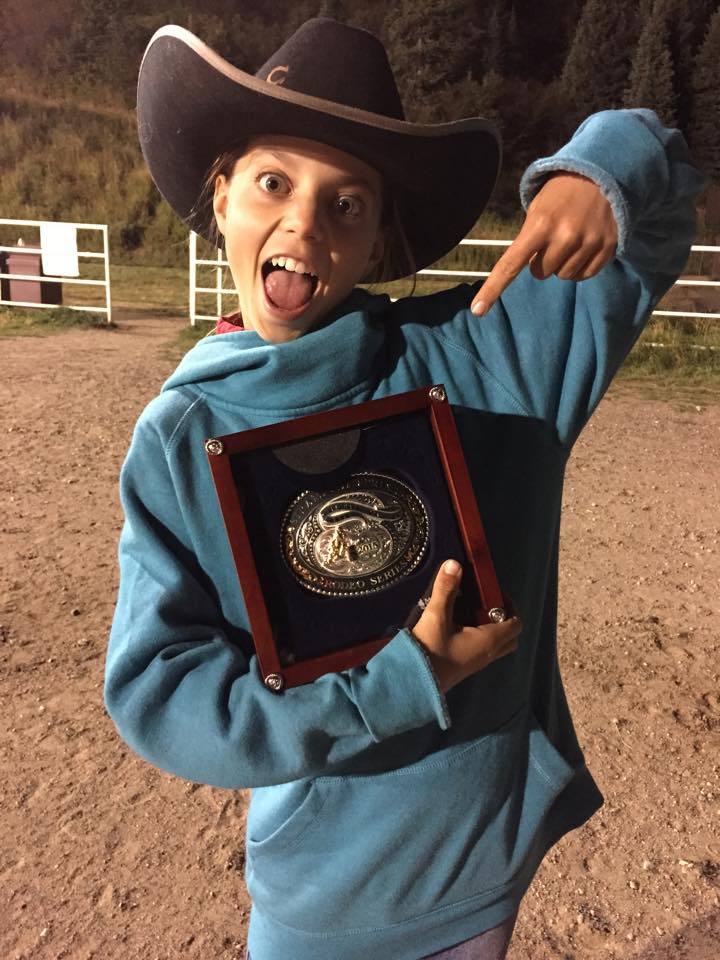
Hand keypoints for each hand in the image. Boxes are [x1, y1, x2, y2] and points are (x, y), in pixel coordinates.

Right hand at [411, 560, 520, 693]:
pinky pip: (482, 650)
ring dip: (490, 628)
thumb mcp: (436, 616)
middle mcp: (488, 653)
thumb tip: (454, 564)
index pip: (515, 624)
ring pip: (496, 645)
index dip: (511, 607)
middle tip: (486, 603)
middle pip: (509, 637)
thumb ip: (445, 589)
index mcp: (488, 641)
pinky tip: (457, 624)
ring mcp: (477, 663)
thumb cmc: (430, 650)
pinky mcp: (465, 666)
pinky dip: (478, 636)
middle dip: (503, 618)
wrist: (412, 684)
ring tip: (470, 610)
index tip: (494, 593)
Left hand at [470, 173, 617, 315]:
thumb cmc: (561, 194)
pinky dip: (581, 266)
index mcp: (540, 224)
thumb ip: (528, 239)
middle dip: (542, 261)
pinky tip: (585, 244)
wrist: (602, 174)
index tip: (477, 310)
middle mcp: (564, 236)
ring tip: (571, 238)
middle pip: (541, 273)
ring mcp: (588, 242)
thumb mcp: (538, 208)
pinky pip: (585, 275)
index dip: (492, 289)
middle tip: (551, 239)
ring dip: (563, 263)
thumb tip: (526, 269)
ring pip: (563, 276)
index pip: (510, 265)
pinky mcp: (607, 247)